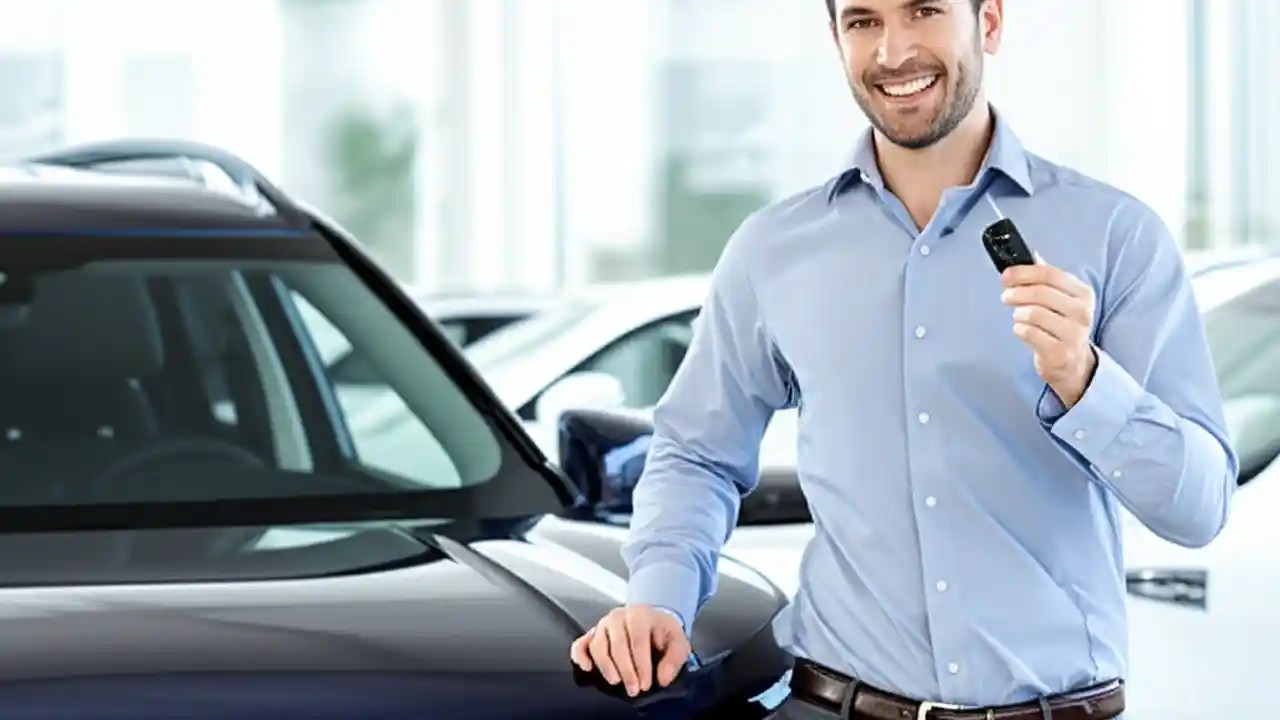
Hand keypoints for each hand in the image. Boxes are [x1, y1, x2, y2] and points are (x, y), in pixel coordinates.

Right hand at [569, 605, 689, 696]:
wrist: (651, 623)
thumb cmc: (662, 634)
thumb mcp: (677, 643)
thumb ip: (674, 658)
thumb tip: (663, 678)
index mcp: (640, 615)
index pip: (638, 640)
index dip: (641, 665)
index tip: (646, 684)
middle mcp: (618, 616)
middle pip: (618, 644)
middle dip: (626, 670)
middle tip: (634, 689)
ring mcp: (602, 624)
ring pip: (598, 646)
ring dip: (606, 667)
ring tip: (616, 682)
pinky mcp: (592, 634)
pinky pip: (580, 644)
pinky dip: (580, 656)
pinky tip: (587, 668)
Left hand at [1001, 253, 1097, 407]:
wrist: (1073, 364)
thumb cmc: (1061, 326)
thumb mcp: (1061, 299)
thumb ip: (1046, 278)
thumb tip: (1032, 254)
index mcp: (1083, 293)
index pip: (1050, 274)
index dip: (1023, 272)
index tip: (1005, 276)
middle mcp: (1082, 312)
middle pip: (1040, 292)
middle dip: (1016, 292)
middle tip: (1006, 297)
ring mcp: (1074, 334)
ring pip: (1033, 313)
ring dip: (1018, 314)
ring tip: (1020, 317)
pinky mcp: (1060, 352)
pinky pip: (1029, 333)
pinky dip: (1019, 330)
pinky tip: (1023, 331)